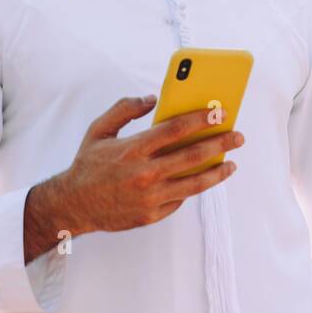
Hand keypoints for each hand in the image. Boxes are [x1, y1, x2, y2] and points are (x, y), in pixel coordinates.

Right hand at [58, 95, 244, 234]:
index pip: (177, 129)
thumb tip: (152, 98)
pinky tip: (204, 178)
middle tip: (238, 136)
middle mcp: (145, 173)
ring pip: (195, 184)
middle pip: (193, 155)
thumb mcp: (99, 130)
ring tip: (232, 164)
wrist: (73, 205)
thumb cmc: (88, 164)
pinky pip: (180, 199)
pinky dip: (194, 188)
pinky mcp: (152, 214)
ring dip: (218, 172)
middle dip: (221, 143)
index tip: (220, 112)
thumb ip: (124, 109)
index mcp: (134, 148)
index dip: (202, 119)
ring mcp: (150, 197)